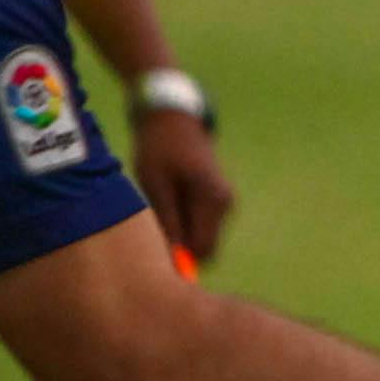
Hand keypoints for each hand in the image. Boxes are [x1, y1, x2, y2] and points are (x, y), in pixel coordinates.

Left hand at [134, 105, 236, 263]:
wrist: (173, 120)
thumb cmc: (159, 150)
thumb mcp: (156, 186)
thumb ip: (170, 222)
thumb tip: (176, 259)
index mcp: (213, 200)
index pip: (204, 250)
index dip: (182, 260)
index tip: (156, 254)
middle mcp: (226, 204)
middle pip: (206, 248)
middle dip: (182, 248)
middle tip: (154, 231)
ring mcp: (225, 202)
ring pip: (203, 237)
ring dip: (182, 234)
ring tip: (160, 209)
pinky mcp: (219, 200)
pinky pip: (202, 225)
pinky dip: (185, 223)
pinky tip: (169, 203)